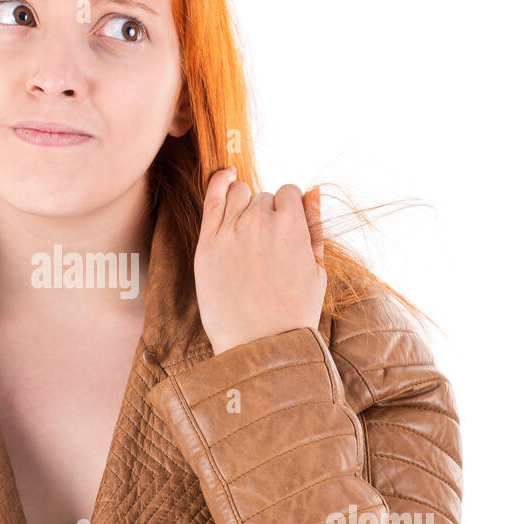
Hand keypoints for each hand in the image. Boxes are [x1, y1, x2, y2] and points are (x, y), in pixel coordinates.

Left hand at [194, 171, 326, 355]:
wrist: (260, 346)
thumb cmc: (293, 312)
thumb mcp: (317, 269)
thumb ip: (315, 226)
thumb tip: (314, 189)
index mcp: (291, 226)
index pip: (290, 192)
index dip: (289, 209)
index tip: (285, 227)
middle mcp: (259, 222)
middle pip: (263, 197)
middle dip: (267, 213)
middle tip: (266, 245)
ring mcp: (230, 231)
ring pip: (238, 193)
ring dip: (244, 203)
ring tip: (246, 226)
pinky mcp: (207, 244)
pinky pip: (212, 198)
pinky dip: (218, 183)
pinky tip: (224, 177)